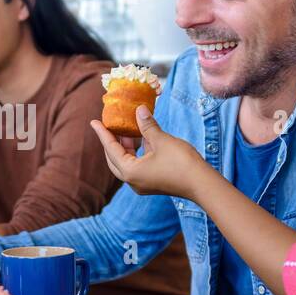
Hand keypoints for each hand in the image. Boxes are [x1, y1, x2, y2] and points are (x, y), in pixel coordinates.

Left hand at [90, 106, 204, 197]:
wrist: (201, 184)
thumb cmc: (181, 162)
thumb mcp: (161, 140)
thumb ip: (147, 125)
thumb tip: (139, 110)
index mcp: (130, 172)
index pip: (110, 149)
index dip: (102, 133)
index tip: (93, 122)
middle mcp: (132, 181)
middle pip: (114, 159)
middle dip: (112, 141)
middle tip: (109, 125)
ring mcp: (142, 184)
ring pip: (126, 163)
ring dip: (125, 147)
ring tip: (126, 129)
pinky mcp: (151, 183)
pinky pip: (137, 166)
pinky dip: (136, 153)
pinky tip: (141, 140)